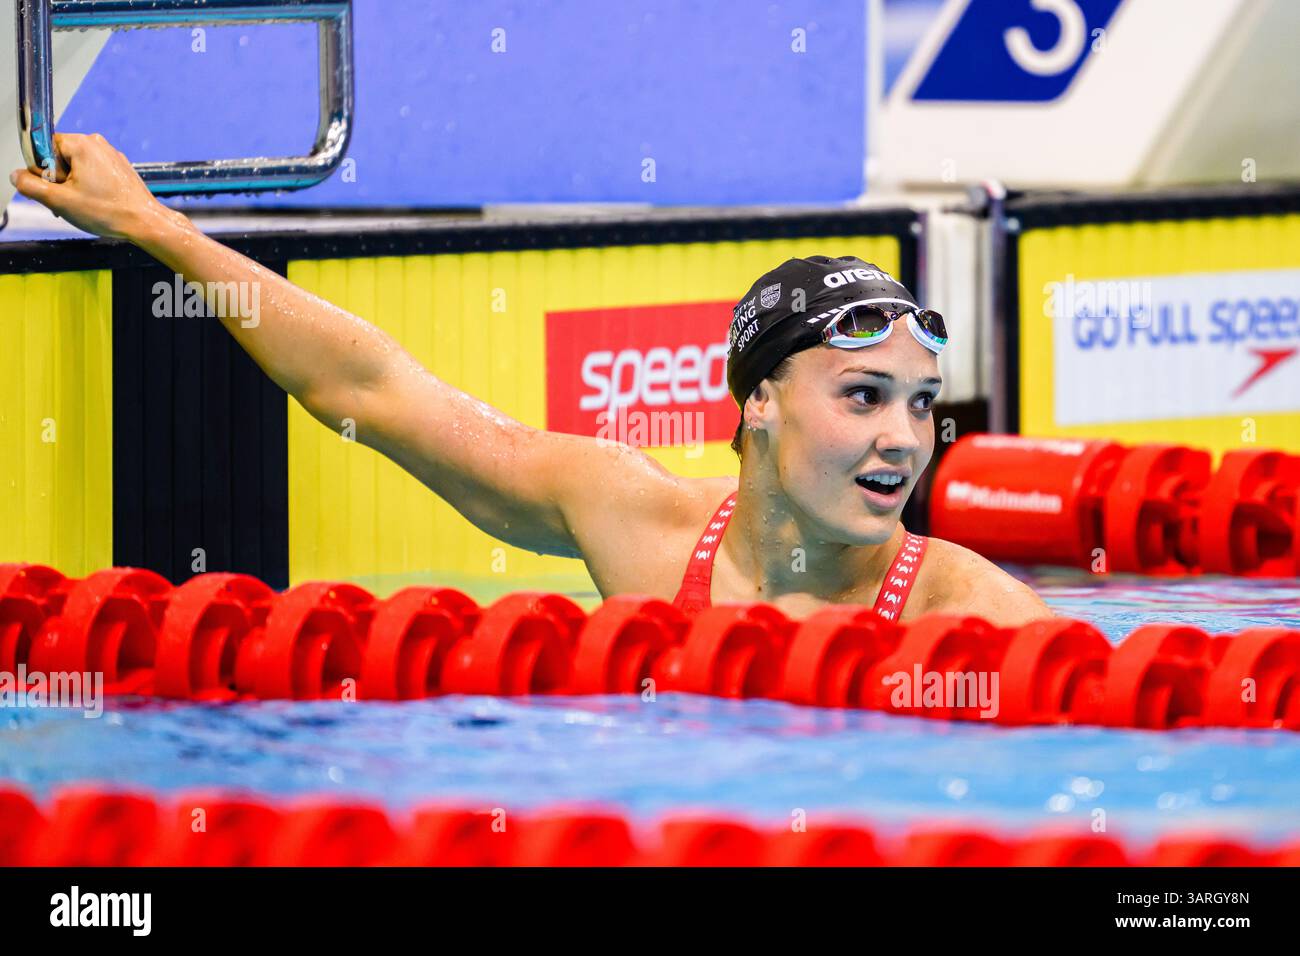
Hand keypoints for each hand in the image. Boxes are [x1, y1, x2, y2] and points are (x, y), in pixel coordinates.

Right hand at [9, 132, 173, 241]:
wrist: (146, 223)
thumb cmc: (109, 212)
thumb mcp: (59, 201)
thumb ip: (31, 186)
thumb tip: (17, 176)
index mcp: (82, 144)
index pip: (44, 147)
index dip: (43, 170)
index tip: (54, 188)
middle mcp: (98, 144)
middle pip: (60, 157)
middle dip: (59, 180)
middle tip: (69, 201)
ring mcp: (111, 156)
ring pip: (77, 167)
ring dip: (73, 186)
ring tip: (84, 205)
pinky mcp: (119, 168)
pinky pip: (94, 173)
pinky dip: (90, 188)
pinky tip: (96, 204)